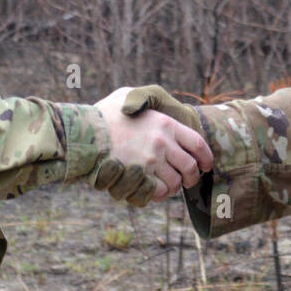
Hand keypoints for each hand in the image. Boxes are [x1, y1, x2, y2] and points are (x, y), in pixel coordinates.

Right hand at [94, 87, 212, 202]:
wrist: (83, 131)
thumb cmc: (104, 114)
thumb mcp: (128, 95)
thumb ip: (144, 98)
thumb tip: (151, 103)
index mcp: (165, 123)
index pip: (197, 144)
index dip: (206, 158)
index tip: (206, 166)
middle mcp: (163, 142)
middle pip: (191, 167)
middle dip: (192, 177)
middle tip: (187, 180)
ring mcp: (151, 161)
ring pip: (176, 182)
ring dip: (174, 187)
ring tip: (168, 186)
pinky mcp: (139, 176)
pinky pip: (159, 192)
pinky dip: (159, 194)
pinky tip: (154, 191)